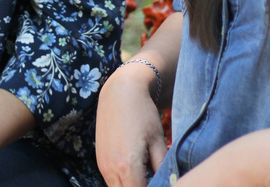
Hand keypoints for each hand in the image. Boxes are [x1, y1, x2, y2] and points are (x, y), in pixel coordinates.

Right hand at [96, 64, 167, 186]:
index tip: (163, 183)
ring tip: (146, 177)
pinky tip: (136, 171)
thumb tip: (169, 182)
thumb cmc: (143, 114)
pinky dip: (123, 181)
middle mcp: (111, 169)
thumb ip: (162, 168)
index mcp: (127, 166)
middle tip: (155, 180)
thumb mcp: (158, 141)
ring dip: (131, 186)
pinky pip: (111, 181)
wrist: (120, 92)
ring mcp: (103, 165)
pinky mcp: (100, 160)